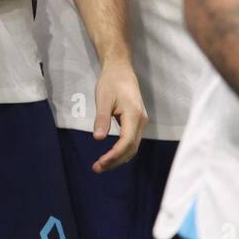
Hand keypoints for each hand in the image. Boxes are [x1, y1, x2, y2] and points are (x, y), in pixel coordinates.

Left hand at [91, 58, 146, 172]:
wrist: (121, 69)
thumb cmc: (111, 82)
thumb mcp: (103, 99)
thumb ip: (102, 119)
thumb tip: (98, 138)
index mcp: (134, 115)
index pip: (127, 142)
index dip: (114, 155)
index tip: (100, 163)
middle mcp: (141, 121)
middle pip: (131, 148)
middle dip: (115, 161)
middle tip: (97, 168)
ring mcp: (141, 122)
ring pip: (132, 147)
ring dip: (118, 158)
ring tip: (101, 165)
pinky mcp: (137, 122)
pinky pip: (131, 141)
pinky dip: (122, 151)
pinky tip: (110, 155)